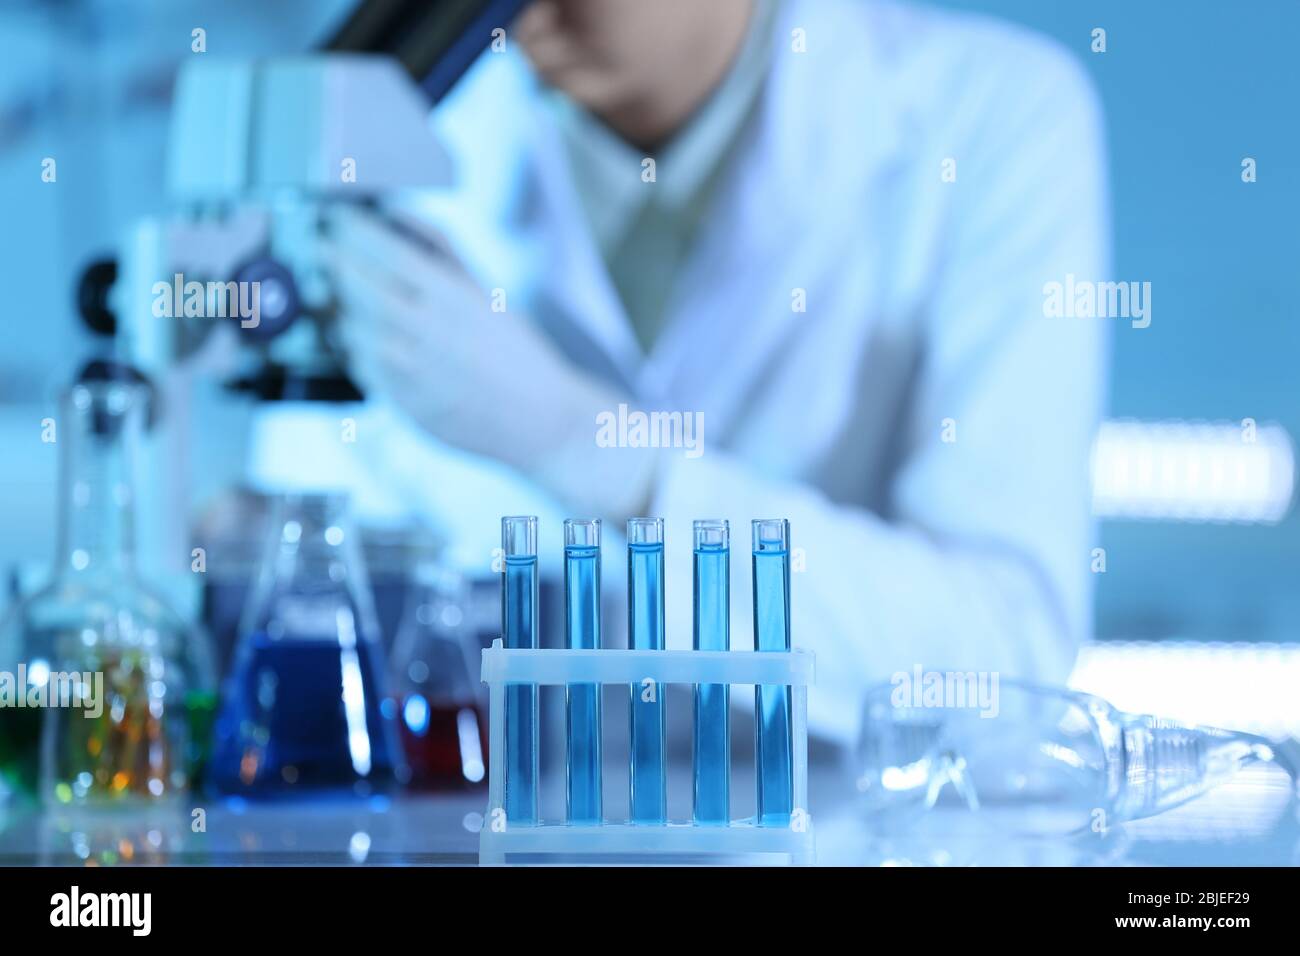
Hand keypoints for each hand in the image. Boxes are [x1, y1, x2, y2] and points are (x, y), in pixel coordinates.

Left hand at [322, 203, 656, 516]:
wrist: (538, 419)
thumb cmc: (516, 351)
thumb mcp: (485, 291)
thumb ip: (440, 247)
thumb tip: (397, 210)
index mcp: (450, 296)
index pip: (385, 251)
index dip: (353, 230)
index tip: (336, 217)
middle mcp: (425, 330)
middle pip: (357, 286)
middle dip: (333, 261)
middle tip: (321, 248)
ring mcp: (411, 370)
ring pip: (351, 329)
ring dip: (340, 307)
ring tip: (340, 294)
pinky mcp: (403, 404)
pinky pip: (361, 367)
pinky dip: (356, 348)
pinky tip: (366, 339)